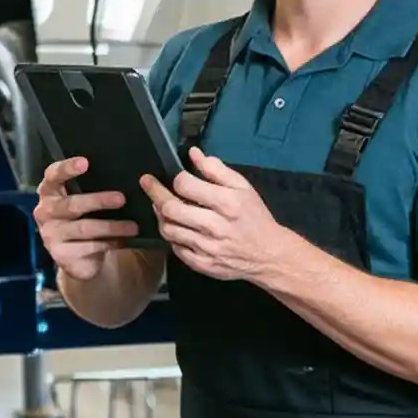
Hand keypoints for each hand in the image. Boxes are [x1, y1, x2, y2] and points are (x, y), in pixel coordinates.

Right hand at [34, 157, 138, 280]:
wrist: (77, 257)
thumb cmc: (82, 218)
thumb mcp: (83, 201)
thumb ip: (90, 187)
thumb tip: (125, 174)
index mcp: (49, 191)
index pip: (53, 175)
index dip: (67, 168)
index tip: (85, 162)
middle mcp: (45, 211)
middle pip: (71, 204)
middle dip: (98, 200)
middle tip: (121, 199)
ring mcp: (51, 235)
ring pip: (84, 228)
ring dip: (111, 227)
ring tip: (132, 227)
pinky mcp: (61, 255)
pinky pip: (89, 247)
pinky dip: (109, 243)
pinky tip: (123, 241)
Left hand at [140, 146, 286, 281]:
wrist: (268, 255)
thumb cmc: (254, 217)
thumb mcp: (242, 187)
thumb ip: (216, 169)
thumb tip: (193, 154)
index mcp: (226, 203)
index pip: (185, 185)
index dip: (176, 178)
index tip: (173, 177)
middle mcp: (214, 226)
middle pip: (171, 209)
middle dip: (156, 194)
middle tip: (148, 184)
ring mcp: (206, 248)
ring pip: (168, 230)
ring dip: (161, 215)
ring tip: (161, 206)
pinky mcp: (202, 264)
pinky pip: (176, 249)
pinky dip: (172, 236)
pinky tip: (176, 227)